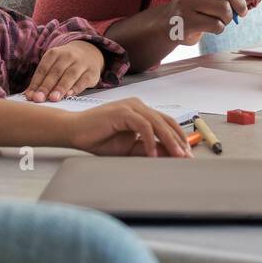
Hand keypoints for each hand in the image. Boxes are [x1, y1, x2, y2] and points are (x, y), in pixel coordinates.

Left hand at [23, 40, 106, 101]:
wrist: (89, 52)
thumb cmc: (65, 64)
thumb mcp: (53, 65)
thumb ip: (42, 79)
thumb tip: (29, 95)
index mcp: (54, 53)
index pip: (43, 68)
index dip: (36, 82)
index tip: (30, 96)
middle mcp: (68, 56)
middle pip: (56, 72)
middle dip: (46, 86)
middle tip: (39, 98)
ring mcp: (82, 63)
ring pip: (70, 75)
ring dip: (61, 87)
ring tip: (53, 98)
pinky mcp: (92, 72)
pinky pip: (84, 80)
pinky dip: (76, 88)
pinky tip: (69, 95)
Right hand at [67, 97, 192, 157]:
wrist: (74, 132)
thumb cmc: (99, 139)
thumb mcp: (129, 147)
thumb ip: (147, 148)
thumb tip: (169, 154)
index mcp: (141, 111)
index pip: (166, 123)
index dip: (178, 138)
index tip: (186, 154)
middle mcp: (138, 105)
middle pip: (166, 122)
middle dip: (178, 140)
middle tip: (187, 157)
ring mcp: (131, 106)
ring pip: (157, 123)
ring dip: (169, 141)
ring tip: (176, 157)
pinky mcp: (123, 111)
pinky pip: (143, 126)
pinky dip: (149, 140)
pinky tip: (152, 154)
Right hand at [165, 0, 258, 44]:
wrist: (170, 24)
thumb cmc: (197, 3)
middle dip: (240, 3)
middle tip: (242, 11)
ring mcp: (184, 2)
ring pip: (224, 9)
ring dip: (229, 17)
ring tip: (222, 19)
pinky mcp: (185, 21)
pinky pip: (217, 24)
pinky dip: (220, 28)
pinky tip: (212, 27)